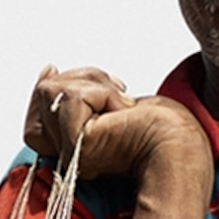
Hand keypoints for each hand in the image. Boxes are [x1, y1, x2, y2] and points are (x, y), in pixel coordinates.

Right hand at [22, 64, 210, 186]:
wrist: (179, 143)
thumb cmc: (155, 123)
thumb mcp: (103, 95)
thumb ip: (72, 89)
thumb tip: (47, 69)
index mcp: (71, 140)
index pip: (39, 104)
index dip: (55, 82)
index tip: (92, 84)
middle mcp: (66, 149)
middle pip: (44, 92)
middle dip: (83, 76)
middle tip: (118, 95)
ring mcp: (70, 150)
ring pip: (51, 90)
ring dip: (94, 83)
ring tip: (121, 105)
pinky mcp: (79, 145)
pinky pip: (72, 97)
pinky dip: (102, 93)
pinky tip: (122, 112)